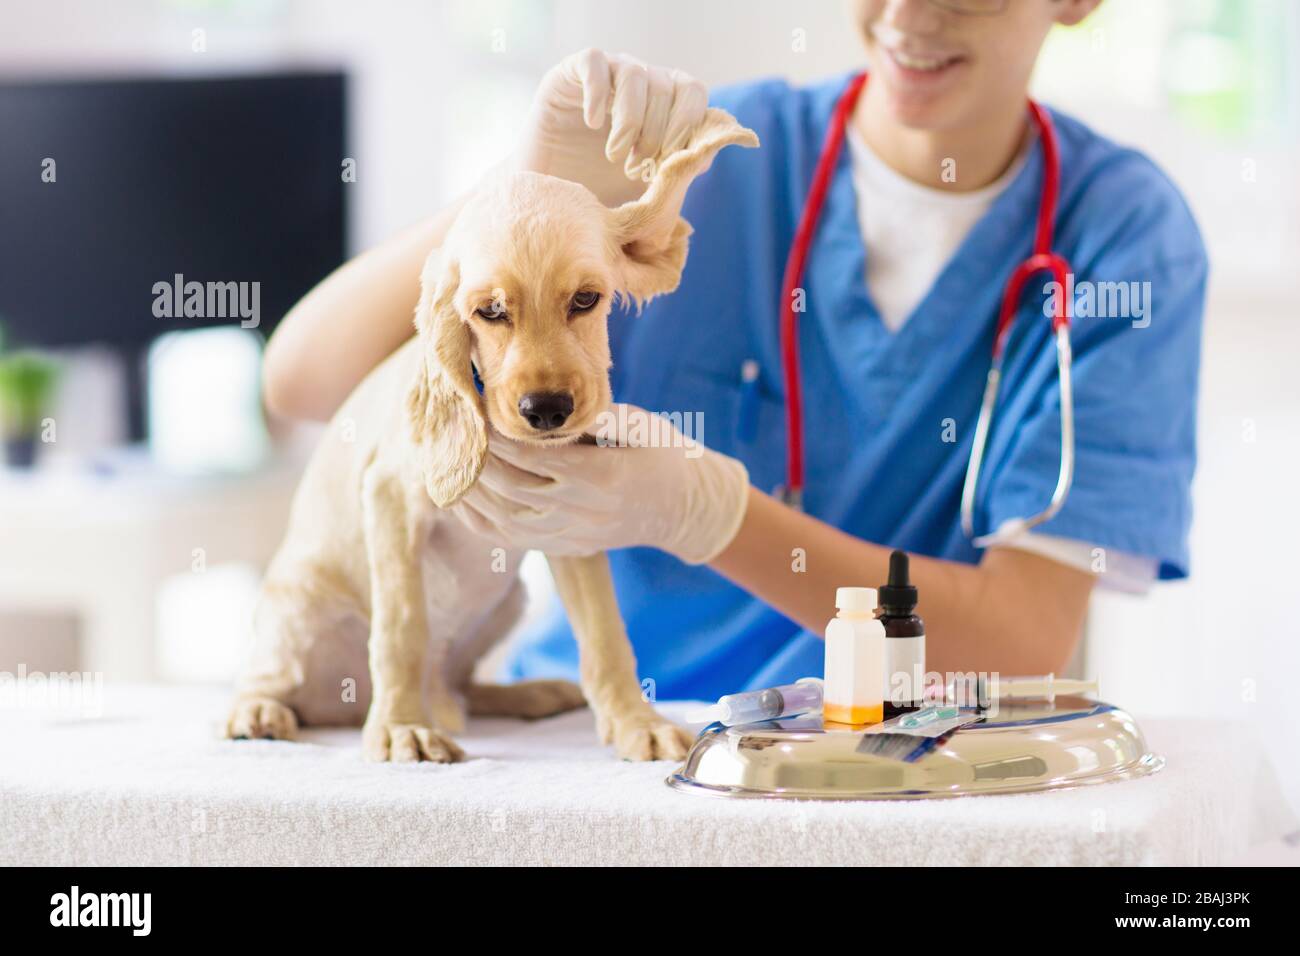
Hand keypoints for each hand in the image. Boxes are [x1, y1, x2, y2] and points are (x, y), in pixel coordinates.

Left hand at [454, 405, 749, 564]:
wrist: (683, 507)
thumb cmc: (661, 454)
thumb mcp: (638, 425)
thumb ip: (592, 416)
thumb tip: (545, 401)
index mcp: (601, 476)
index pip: (531, 454)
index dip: (496, 432)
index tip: (473, 408)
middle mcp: (582, 511)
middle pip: (510, 485)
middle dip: (475, 456)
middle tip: (449, 429)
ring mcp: (572, 535)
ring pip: (503, 517)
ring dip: (470, 488)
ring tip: (445, 458)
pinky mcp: (565, 547)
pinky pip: (511, 539)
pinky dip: (479, 519)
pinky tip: (460, 496)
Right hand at [515, 48, 709, 206]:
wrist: (546, 194)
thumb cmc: (597, 191)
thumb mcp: (643, 191)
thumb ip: (675, 176)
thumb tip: (705, 155)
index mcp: (662, 106)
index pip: (692, 93)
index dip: (688, 124)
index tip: (669, 161)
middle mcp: (638, 84)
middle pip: (667, 85)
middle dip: (658, 132)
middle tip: (635, 169)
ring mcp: (606, 75)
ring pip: (636, 74)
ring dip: (632, 120)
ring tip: (614, 156)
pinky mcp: (570, 73)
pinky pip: (595, 61)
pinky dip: (599, 93)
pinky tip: (593, 124)